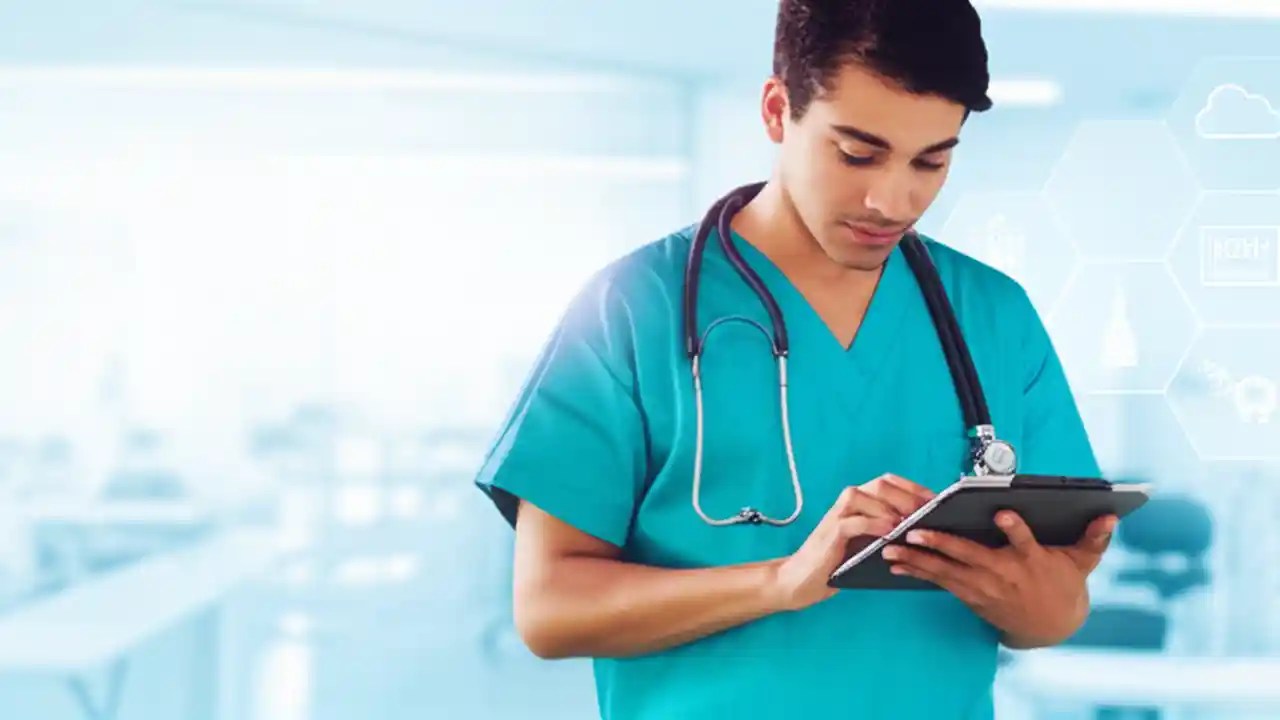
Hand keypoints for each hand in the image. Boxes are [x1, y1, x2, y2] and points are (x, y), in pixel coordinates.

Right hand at [770, 474, 934, 611]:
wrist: (801, 581)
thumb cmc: (838, 563)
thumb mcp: (868, 544)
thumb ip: (887, 531)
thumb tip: (923, 528)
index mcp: (859, 502)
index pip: (889, 482)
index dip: (914, 488)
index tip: (936, 501)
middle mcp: (847, 503)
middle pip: (880, 484)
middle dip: (907, 495)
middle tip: (927, 512)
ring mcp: (837, 515)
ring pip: (865, 495)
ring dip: (891, 506)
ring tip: (910, 521)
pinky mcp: (830, 532)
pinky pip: (853, 521)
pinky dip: (874, 523)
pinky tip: (890, 531)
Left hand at [882, 511, 1117, 645]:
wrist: (1049, 627)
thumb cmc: (1063, 585)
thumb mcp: (1083, 562)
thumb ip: (1094, 538)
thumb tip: (1110, 516)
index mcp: (1032, 561)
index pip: (1025, 542)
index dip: (1015, 529)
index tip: (1002, 513)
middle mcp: (1005, 575)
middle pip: (971, 557)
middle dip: (942, 543)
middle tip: (915, 531)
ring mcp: (985, 588)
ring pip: (948, 572)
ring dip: (918, 560)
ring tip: (891, 548)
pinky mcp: (971, 596)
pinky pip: (940, 582)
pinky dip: (918, 573)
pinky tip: (896, 564)